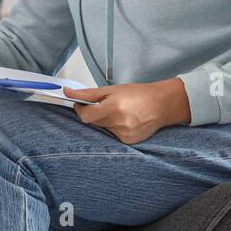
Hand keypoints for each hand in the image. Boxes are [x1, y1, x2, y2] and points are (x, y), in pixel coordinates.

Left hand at [65, 78, 190, 144]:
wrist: (162, 104)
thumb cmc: (139, 94)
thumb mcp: (112, 89)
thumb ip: (88, 93)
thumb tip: (68, 92)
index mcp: (114, 107)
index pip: (86, 116)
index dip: (80, 109)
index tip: (81, 104)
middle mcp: (119, 122)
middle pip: (93, 122)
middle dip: (94, 113)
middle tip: (104, 105)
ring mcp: (124, 134)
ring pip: (103, 129)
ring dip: (105, 121)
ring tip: (119, 112)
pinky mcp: (128, 141)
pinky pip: (112, 135)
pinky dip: (114, 128)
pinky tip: (126, 120)